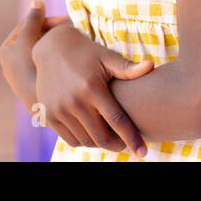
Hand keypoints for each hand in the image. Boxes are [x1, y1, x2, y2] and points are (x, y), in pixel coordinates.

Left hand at [0, 1, 68, 110]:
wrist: (38, 102)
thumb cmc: (30, 67)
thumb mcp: (30, 38)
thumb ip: (33, 19)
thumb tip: (36, 1)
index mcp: (6, 49)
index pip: (28, 26)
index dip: (47, 20)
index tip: (67, 20)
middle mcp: (12, 62)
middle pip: (37, 37)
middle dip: (54, 32)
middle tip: (73, 30)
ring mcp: (25, 73)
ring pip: (44, 50)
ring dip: (58, 43)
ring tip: (75, 42)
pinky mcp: (37, 83)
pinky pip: (49, 62)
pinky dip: (59, 57)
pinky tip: (73, 56)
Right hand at [32, 15, 153, 154]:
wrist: (51, 48)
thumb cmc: (86, 52)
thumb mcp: (107, 57)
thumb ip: (128, 68)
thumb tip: (151, 66)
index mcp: (92, 88)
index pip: (117, 120)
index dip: (131, 138)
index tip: (143, 152)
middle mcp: (74, 101)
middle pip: (101, 136)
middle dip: (117, 145)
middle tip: (126, 144)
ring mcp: (59, 109)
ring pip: (86, 141)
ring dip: (101, 144)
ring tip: (111, 138)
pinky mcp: (48, 115)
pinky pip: (70, 139)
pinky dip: (84, 141)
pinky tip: (93, 135)